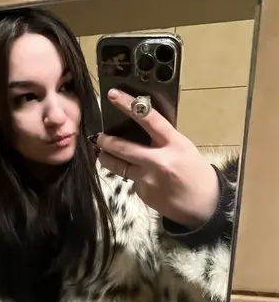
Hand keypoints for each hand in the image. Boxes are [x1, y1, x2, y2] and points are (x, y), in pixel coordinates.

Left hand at [97, 89, 219, 228]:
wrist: (204, 206)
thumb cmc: (196, 172)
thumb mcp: (184, 148)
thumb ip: (163, 139)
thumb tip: (139, 128)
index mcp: (174, 143)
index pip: (148, 119)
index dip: (128, 105)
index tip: (113, 96)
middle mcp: (159, 160)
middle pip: (123, 147)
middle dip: (106, 141)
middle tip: (98, 137)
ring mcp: (148, 178)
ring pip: (118, 165)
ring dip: (107, 158)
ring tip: (104, 154)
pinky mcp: (142, 193)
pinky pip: (131, 180)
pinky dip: (133, 177)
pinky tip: (144, 180)